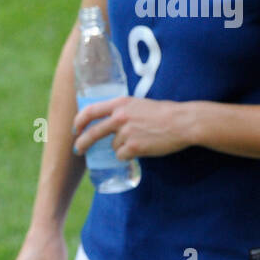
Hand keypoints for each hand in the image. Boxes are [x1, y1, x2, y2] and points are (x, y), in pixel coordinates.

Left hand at [72, 96, 191, 160]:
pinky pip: (122, 156)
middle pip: (93, 133)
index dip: (79, 121)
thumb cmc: (164, 113)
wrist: (183, 122)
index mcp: (120, 103)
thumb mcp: (139, 104)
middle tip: (78, 150)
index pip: (91, 111)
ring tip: (140, 141)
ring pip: (113, 147)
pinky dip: (128, 156)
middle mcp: (119, 117)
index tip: (76, 128)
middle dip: (82, 143)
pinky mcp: (133, 147)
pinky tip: (141, 149)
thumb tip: (109, 122)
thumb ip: (123, 111)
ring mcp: (126, 132)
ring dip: (121, 148)